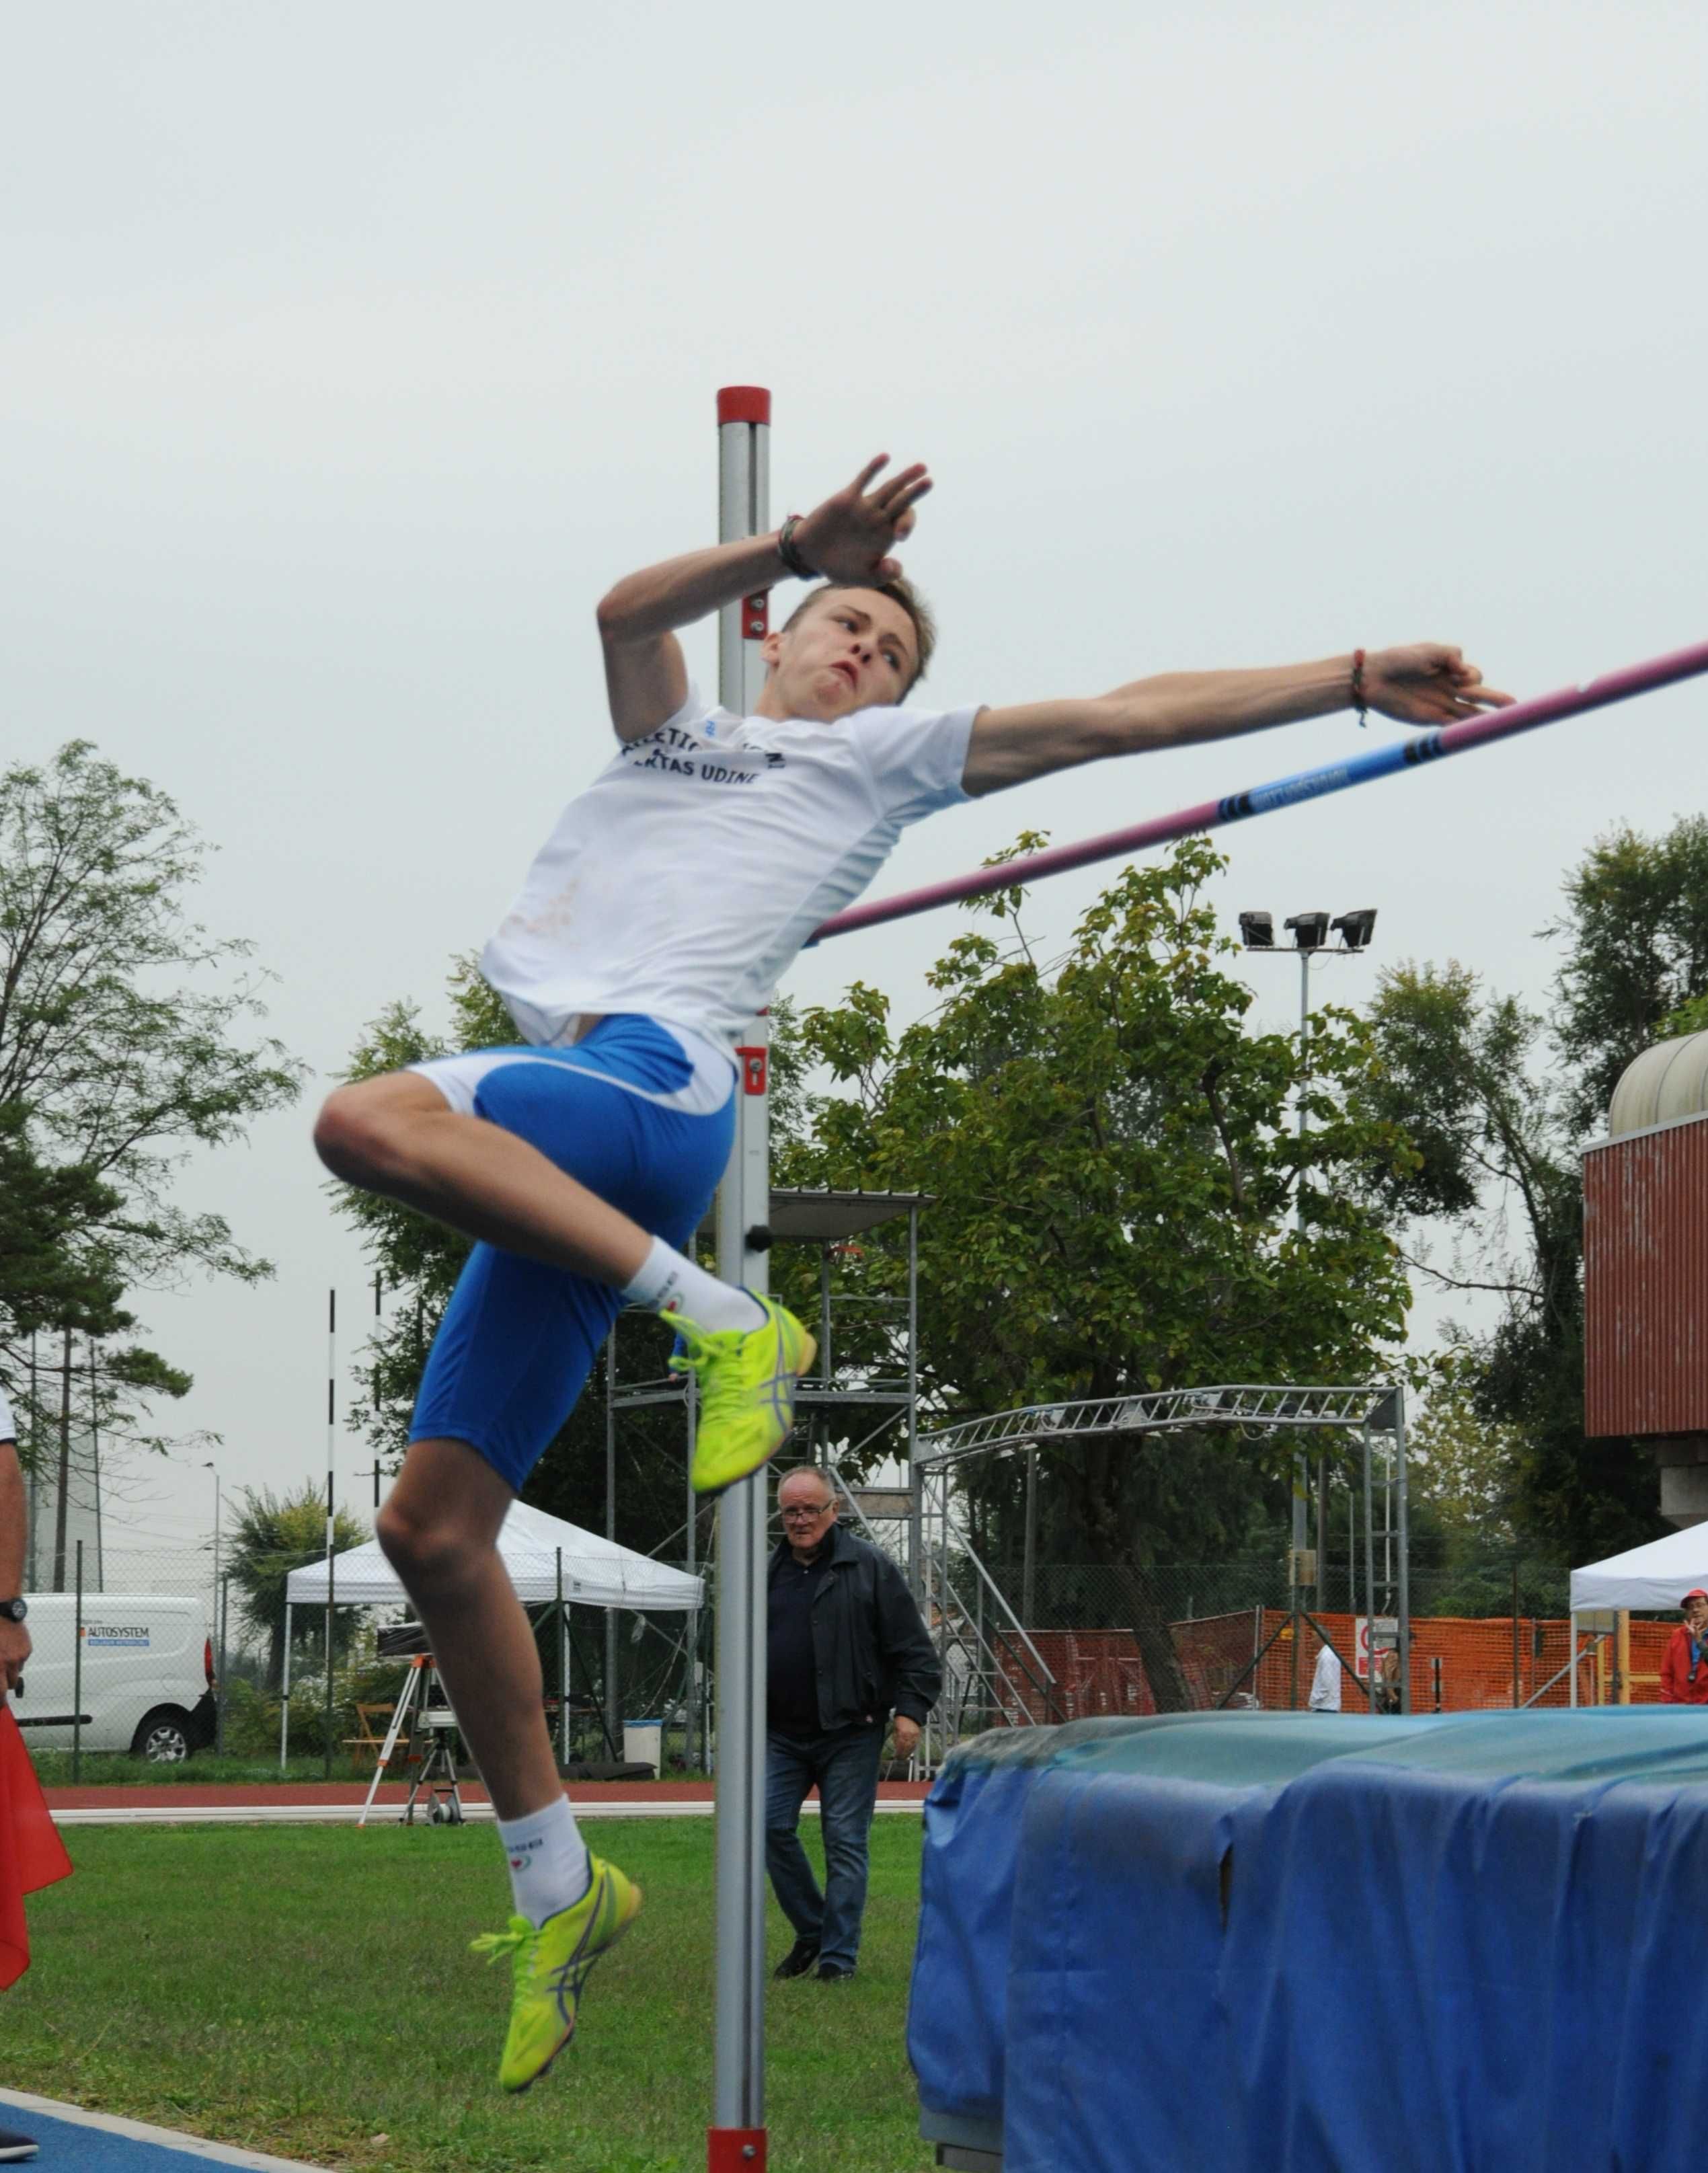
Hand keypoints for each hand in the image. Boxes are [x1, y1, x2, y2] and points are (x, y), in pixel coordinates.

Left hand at [0, 1619, 29, 1699]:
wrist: (1, 1611)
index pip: (1, 1692)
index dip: (0, 1702)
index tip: (0, 1706)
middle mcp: (9, 1663)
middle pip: (11, 1685)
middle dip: (4, 1688)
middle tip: (1, 1685)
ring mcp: (20, 1656)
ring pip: (16, 1673)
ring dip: (10, 1672)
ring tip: (3, 1661)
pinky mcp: (27, 1648)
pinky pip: (22, 1661)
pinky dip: (16, 1660)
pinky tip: (9, 1650)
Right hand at [792, 456, 933, 585]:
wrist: (811, 555)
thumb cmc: (840, 568)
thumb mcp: (863, 578)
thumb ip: (882, 575)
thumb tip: (898, 568)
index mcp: (885, 535)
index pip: (904, 522)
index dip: (907, 523)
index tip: (900, 535)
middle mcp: (878, 517)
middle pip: (902, 501)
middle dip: (916, 492)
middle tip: (930, 482)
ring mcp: (864, 506)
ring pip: (888, 488)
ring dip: (904, 478)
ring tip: (921, 467)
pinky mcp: (847, 498)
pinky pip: (863, 480)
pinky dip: (874, 468)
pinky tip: (886, 458)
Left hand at [891, 1714, 920, 1758]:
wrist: (910, 1713)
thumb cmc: (901, 1719)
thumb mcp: (895, 1728)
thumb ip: (896, 1737)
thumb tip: (896, 1746)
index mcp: (902, 1733)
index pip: (900, 1746)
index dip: (898, 1752)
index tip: (896, 1756)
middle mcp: (909, 1735)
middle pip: (906, 1748)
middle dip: (903, 1754)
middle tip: (900, 1758)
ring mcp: (914, 1735)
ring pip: (911, 1747)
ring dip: (908, 1753)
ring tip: (905, 1756)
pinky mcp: (918, 1735)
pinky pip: (915, 1744)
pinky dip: (912, 1748)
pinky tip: (910, 1751)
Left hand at [1364, 645, 1512, 725]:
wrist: (1373, 678)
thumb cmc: (1399, 659)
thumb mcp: (1427, 650)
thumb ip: (1450, 655)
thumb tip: (1465, 670)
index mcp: (1450, 670)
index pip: (1473, 675)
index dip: (1472, 676)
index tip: (1460, 676)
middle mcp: (1449, 688)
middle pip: (1479, 695)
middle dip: (1496, 699)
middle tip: (1514, 705)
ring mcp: (1441, 704)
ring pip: (1469, 713)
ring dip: (1485, 718)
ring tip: (1502, 723)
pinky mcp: (1430, 718)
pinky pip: (1451, 726)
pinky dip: (1463, 729)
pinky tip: (1475, 733)